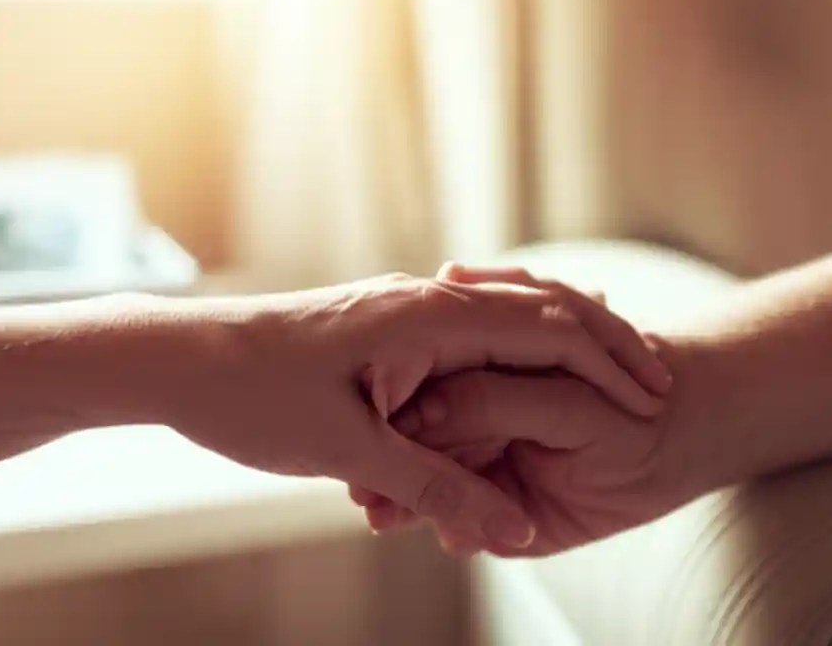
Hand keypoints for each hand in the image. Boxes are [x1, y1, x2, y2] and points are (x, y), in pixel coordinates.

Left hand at [160, 270, 671, 548]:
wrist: (175, 358)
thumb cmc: (252, 394)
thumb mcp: (347, 450)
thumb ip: (435, 485)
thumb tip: (508, 529)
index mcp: (424, 316)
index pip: (546, 325)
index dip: (608, 360)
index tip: (656, 397)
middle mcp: (420, 302)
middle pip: (536, 313)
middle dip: (601, 348)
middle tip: (655, 388)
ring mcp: (398, 312)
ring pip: (500, 326)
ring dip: (554, 354)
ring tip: (608, 382)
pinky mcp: (377, 332)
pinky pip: (462, 341)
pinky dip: (504, 363)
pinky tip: (515, 390)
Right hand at [362, 369, 695, 556]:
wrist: (692, 436)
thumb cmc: (638, 399)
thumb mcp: (565, 402)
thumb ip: (497, 401)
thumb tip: (426, 412)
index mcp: (487, 361)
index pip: (423, 388)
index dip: (392, 413)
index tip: (364, 437)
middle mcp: (481, 405)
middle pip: (418, 435)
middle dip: (386, 464)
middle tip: (359, 491)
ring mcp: (492, 454)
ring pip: (435, 480)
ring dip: (408, 502)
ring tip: (383, 520)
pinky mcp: (509, 501)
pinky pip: (469, 519)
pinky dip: (457, 529)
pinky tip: (450, 538)